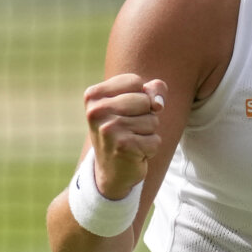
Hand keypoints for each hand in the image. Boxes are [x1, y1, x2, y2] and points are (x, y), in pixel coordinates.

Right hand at [83, 73, 166, 198]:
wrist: (111, 170)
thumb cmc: (126, 129)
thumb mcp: (137, 102)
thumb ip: (154, 89)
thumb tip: (158, 103)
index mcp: (94, 95)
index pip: (136, 82)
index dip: (140, 96)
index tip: (125, 110)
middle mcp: (96, 112)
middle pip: (146, 101)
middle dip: (146, 115)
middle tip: (128, 129)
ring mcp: (108, 130)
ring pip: (153, 120)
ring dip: (148, 132)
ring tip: (130, 140)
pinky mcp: (123, 147)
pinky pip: (155, 140)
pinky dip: (150, 148)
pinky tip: (134, 153)